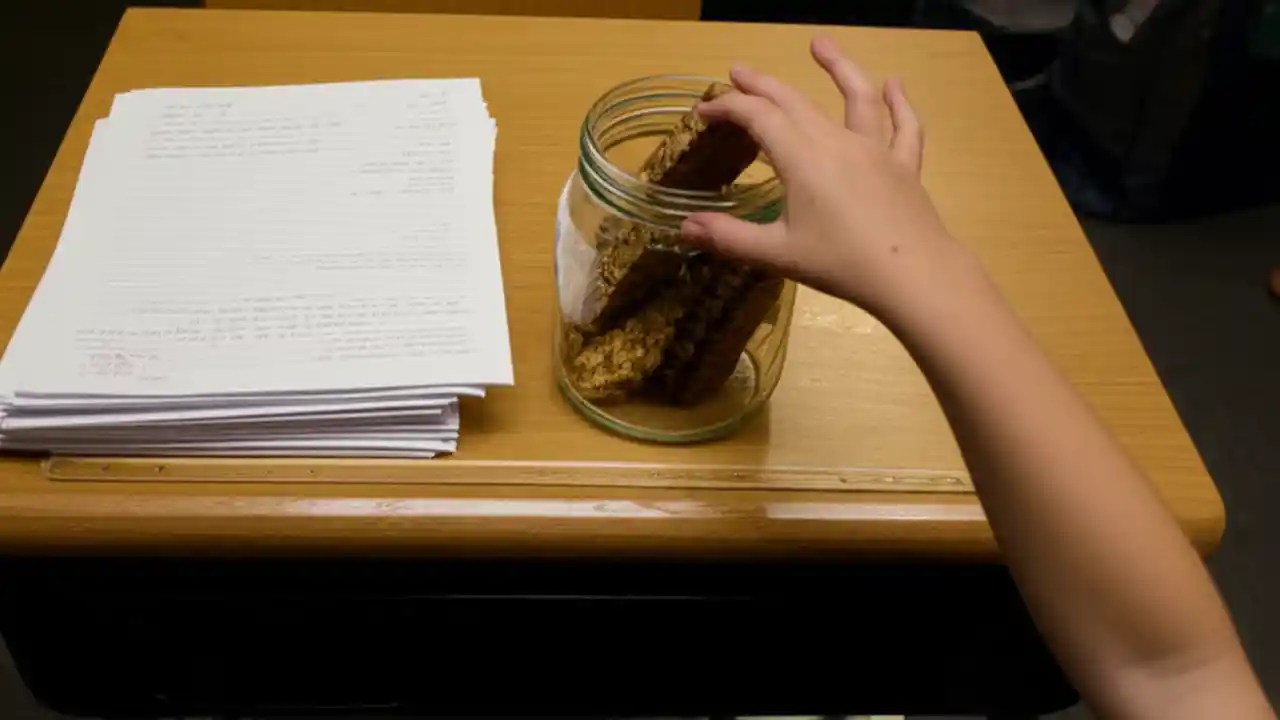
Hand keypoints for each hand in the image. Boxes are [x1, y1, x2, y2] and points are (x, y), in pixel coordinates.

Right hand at [681, 36, 971, 319]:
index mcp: (802, 159)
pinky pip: (904, 127)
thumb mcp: (778, 254)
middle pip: (795, 101)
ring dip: (837, 66)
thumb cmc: (841, 265)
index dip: (728, 108)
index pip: (758, 118)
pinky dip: (899, 103)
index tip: (704, 112)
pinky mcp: (904, 166)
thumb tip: (685, 227)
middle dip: (762, 84)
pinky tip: (894, 85)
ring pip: (857, 97)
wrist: (914, 276)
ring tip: (819, 44)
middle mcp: (837, 143)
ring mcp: (875, 150)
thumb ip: (730, 238)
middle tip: (738, 71)